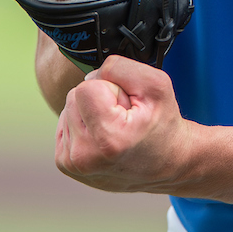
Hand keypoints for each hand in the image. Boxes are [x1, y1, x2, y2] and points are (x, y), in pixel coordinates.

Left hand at [55, 54, 191, 193]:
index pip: (86, 87)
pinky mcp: (66, 163)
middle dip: (100, 100)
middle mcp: (85, 156)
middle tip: (124, 118)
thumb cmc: (162, 124)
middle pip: (74, 96)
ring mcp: (73, 162)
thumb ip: (120, 68)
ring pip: (69, 109)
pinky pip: (66, 123)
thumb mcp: (156, 85)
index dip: (111, 89)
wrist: (166, 162)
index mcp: (108, 139)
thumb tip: (89, 76)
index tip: (128, 108)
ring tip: (115, 128)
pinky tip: (103, 136)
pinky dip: (85, 124)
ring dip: (92, 112)